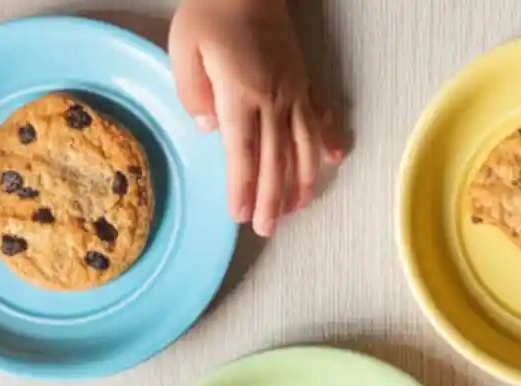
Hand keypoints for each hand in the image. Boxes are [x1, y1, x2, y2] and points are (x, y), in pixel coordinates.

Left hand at [170, 0, 345, 236]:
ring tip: (297, 209)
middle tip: (267, 229)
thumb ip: (193, 94)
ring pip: (302, 145)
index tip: (241, 216)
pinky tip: (335, 161)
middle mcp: (272, 99)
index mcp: (239, 94)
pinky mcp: (303, 82)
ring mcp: (293, 91)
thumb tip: (210, 129)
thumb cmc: (209, 14)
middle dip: (271, 198)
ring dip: (300, 180)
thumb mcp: (184, 49)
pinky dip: (329, 140)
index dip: (243, 187)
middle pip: (274, 159)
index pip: (242, 152)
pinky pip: (320, 116)